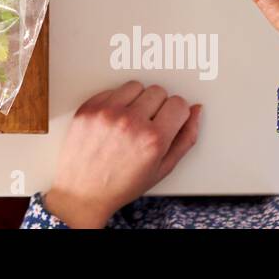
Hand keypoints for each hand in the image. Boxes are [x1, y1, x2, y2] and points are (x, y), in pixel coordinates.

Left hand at [44, 83, 200, 227]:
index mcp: (153, 139)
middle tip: (150, 123)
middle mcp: (130, 122)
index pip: (178, 103)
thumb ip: (185, 138)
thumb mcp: (162, 168)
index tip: (172, 119)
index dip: (177, 113)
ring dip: (137, 99)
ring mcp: (107, 113)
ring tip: (132, 120)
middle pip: (158, 91)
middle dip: (159, 106)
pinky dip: (116, 101)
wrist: (83, 191)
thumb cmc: (122, 184)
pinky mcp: (89, 108)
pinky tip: (115, 120)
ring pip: (135, 86)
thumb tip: (195, 112)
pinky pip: (112, 90)